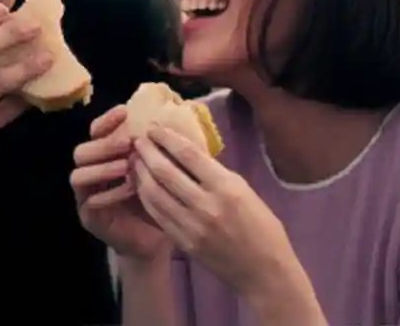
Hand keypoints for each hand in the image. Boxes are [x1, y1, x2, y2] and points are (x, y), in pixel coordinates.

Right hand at [70, 105, 171, 259]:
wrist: (156, 238)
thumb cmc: (158, 199)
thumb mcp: (159, 170)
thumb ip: (154, 149)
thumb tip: (163, 121)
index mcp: (104, 156)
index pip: (96, 132)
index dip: (106, 121)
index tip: (125, 112)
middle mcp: (91, 173)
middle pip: (81, 151)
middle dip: (104, 145)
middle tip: (128, 143)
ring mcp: (86, 196)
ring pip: (79, 175)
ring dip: (103, 168)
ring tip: (127, 167)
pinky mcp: (89, 217)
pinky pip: (89, 201)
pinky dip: (108, 194)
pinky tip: (129, 190)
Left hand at [132, 126, 299, 294]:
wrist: (264, 272)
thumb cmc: (262, 227)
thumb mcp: (244, 190)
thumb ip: (216, 174)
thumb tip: (189, 154)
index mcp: (227, 187)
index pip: (188, 154)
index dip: (167, 138)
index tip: (154, 128)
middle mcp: (207, 204)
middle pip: (166, 171)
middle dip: (147, 152)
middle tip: (137, 140)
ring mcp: (193, 226)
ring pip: (155, 193)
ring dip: (141, 173)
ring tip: (134, 160)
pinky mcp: (184, 243)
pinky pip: (158, 215)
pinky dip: (146, 197)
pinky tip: (141, 186)